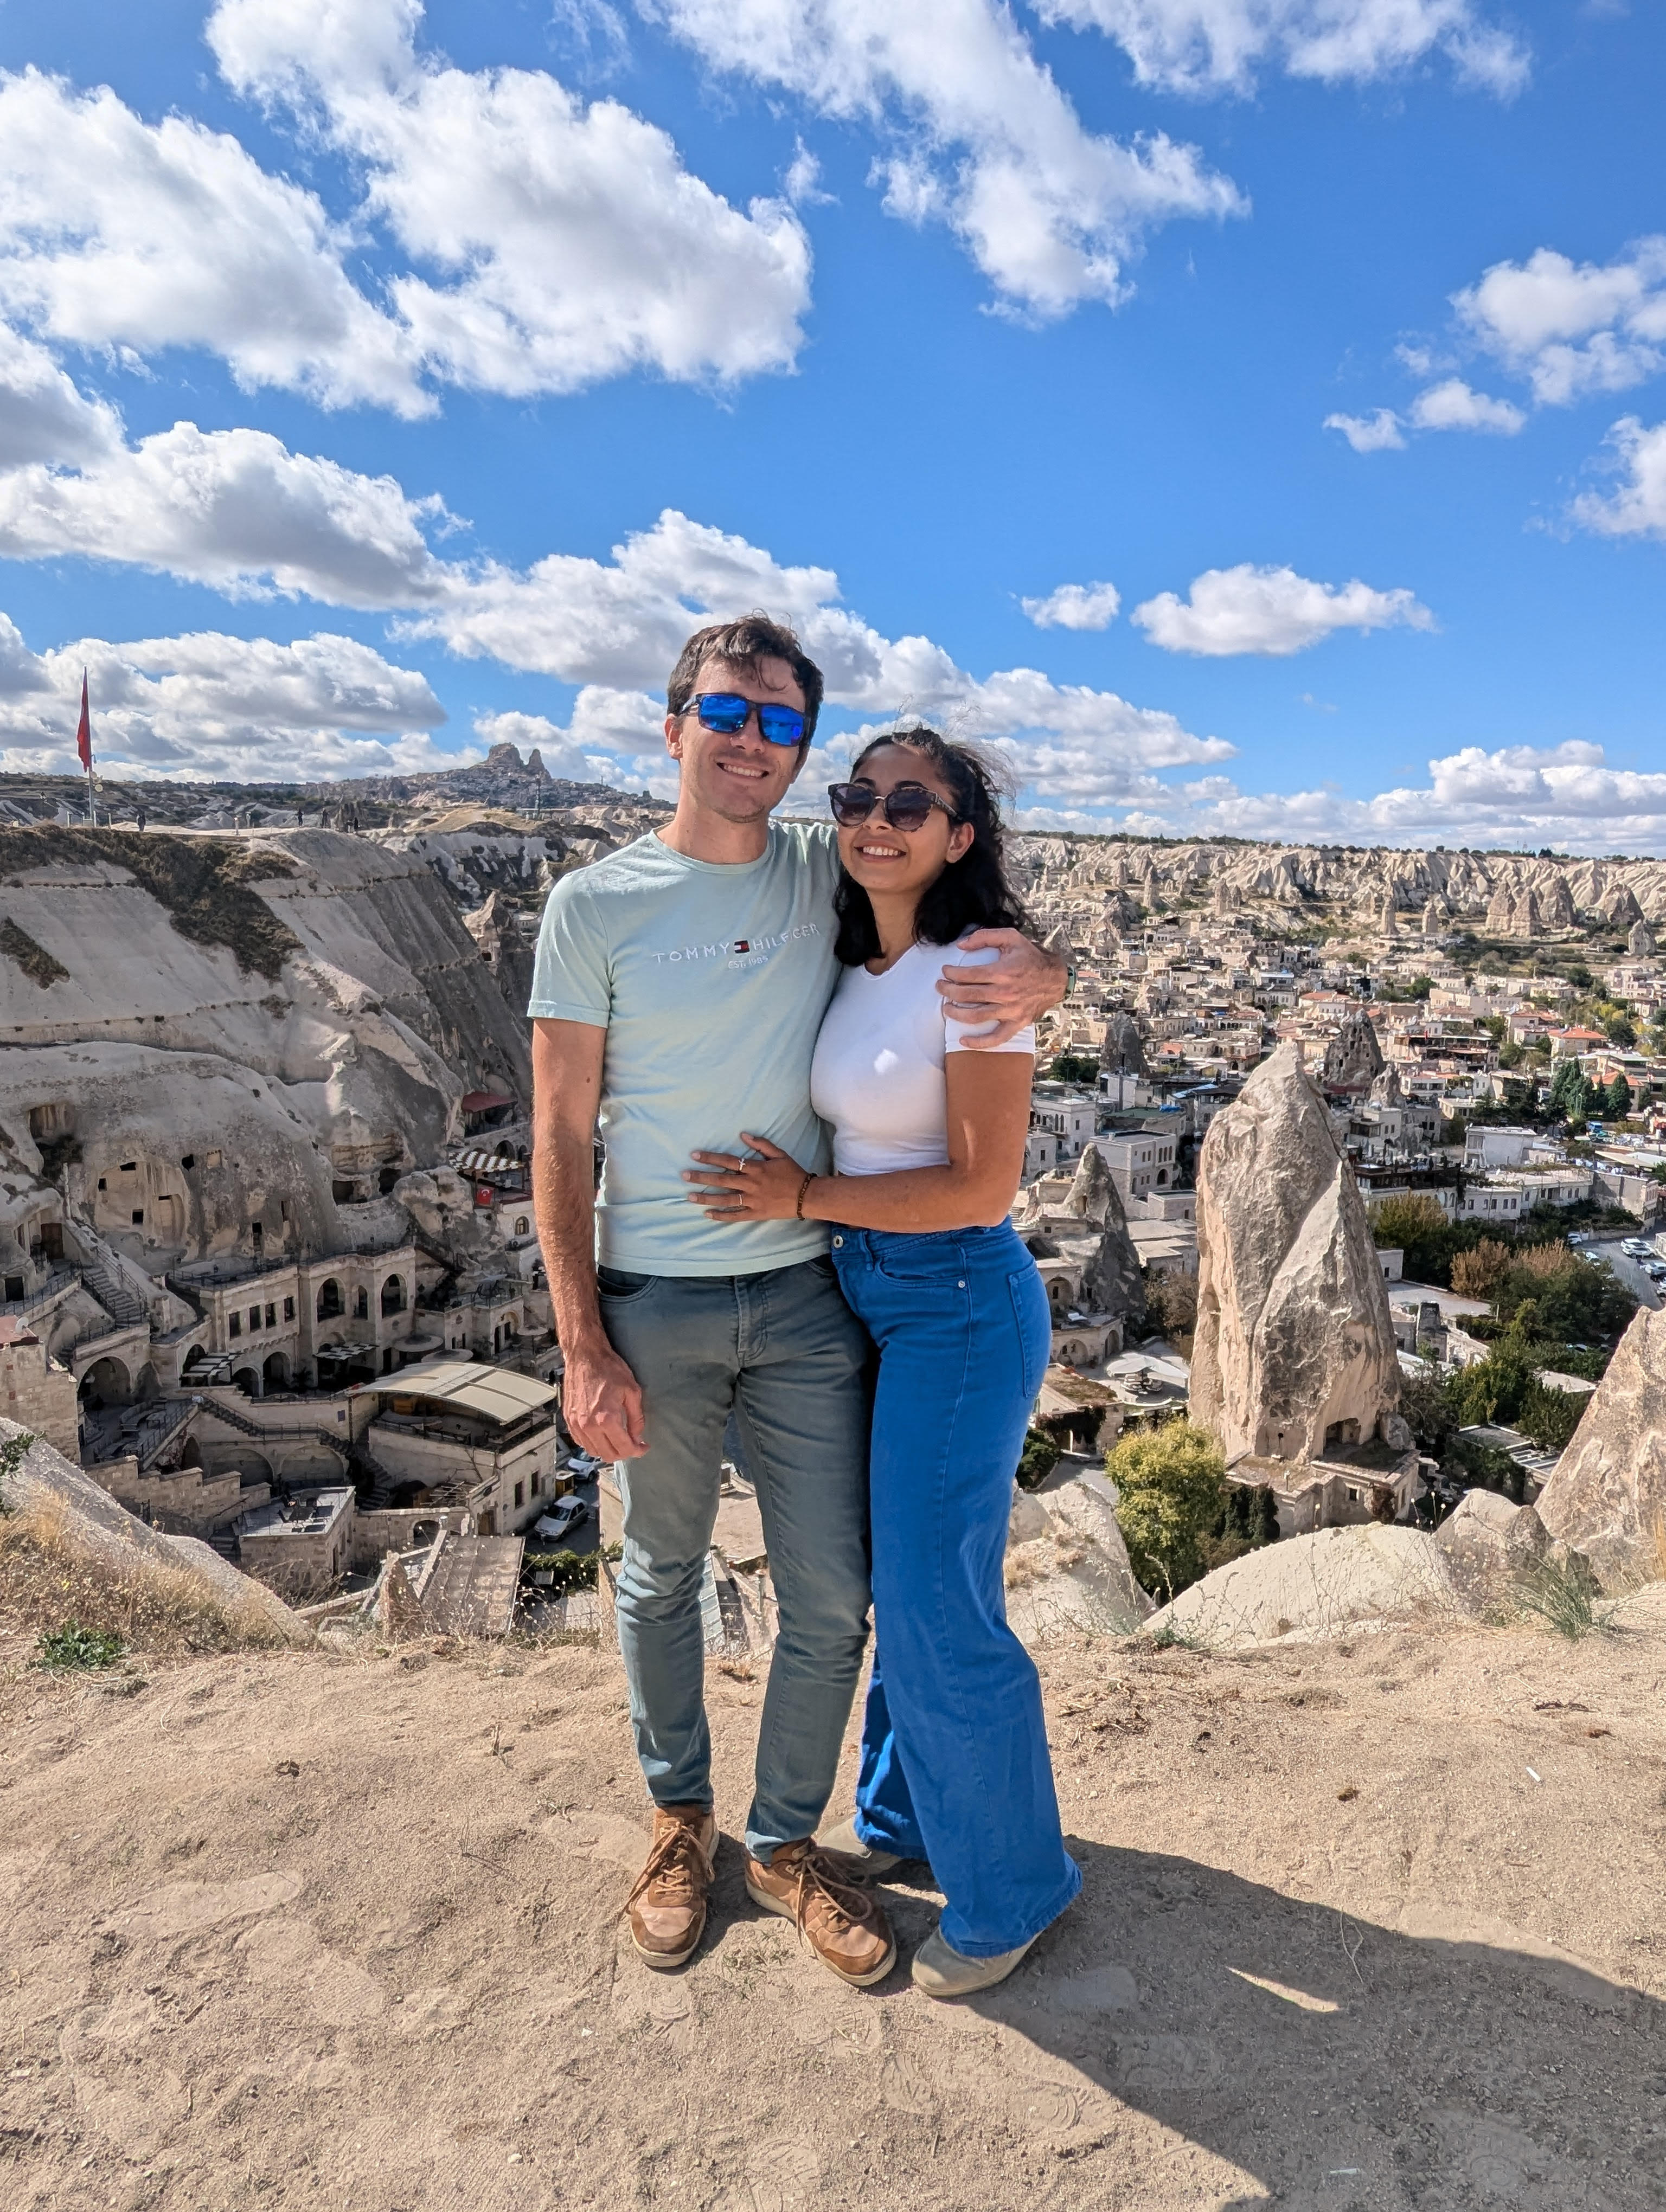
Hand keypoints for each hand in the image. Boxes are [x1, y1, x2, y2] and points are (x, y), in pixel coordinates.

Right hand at [560, 1338, 646, 1459]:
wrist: (585, 1356)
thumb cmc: (608, 1369)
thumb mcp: (632, 1391)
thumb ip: (636, 1418)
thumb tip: (638, 1436)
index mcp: (607, 1419)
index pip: (624, 1448)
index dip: (637, 1451)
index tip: (643, 1447)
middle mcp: (589, 1425)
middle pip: (608, 1455)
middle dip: (623, 1453)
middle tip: (633, 1444)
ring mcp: (576, 1424)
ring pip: (593, 1451)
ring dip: (608, 1450)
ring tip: (618, 1440)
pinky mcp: (569, 1420)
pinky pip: (581, 1442)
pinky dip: (593, 1444)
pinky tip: (602, 1435)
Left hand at [684, 1134, 808, 1220]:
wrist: (807, 1195)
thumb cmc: (793, 1173)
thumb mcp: (779, 1154)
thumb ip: (761, 1144)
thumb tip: (743, 1135)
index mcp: (756, 1168)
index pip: (728, 1161)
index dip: (710, 1158)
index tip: (694, 1156)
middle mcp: (751, 1184)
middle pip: (722, 1180)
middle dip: (701, 1177)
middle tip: (684, 1175)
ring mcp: (753, 1200)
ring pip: (725, 1199)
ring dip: (706, 1197)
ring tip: (689, 1196)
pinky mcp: (756, 1213)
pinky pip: (736, 1215)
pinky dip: (721, 1216)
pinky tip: (707, 1214)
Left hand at [936, 927, 1065, 1048]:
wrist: (1055, 978)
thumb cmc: (1031, 957)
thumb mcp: (1011, 938)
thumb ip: (985, 936)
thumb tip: (961, 945)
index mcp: (1002, 971)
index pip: (968, 975)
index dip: (952, 973)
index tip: (945, 971)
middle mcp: (1005, 992)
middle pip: (967, 995)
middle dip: (948, 991)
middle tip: (940, 987)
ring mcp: (1010, 1010)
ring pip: (976, 1016)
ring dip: (956, 1014)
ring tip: (946, 1008)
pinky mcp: (1016, 1023)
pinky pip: (996, 1037)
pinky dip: (979, 1042)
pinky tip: (963, 1040)